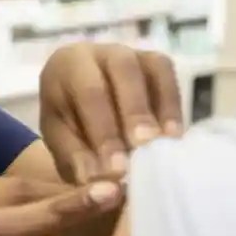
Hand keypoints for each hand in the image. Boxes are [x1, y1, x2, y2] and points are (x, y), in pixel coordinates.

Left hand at [40, 43, 182, 184]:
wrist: (78, 103)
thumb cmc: (69, 122)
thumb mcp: (61, 142)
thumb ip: (77, 160)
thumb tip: (103, 185)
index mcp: (67, 65)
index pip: (88, 92)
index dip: (104, 130)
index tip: (117, 168)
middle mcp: (100, 51)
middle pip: (122, 70)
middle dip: (134, 112)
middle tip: (143, 149)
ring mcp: (132, 53)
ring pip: (151, 67)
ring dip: (161, 106)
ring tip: (164, 144)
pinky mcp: (155, 63)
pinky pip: (169, 77)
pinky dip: (174, 105)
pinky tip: (174, 136)